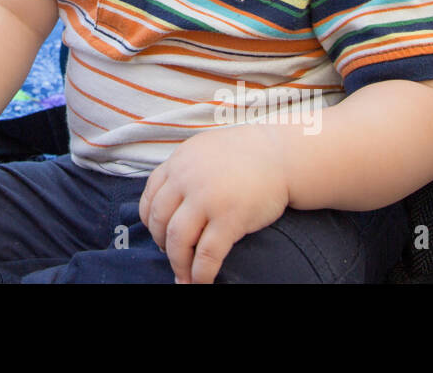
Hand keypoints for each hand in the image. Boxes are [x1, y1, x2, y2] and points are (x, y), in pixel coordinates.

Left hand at [139, 125, 289, 283]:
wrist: (282, 155)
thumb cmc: (245, 154)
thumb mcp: (203, 150)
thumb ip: (184, 169)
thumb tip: (170, 195)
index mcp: (178, 163)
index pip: (150, 198)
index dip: (150, 223)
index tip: (158, 235)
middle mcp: (187, 180)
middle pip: (160, 222)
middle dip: (162, 245)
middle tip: (173, 256)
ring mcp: (207, 199)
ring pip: (178, 240)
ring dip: (178, 264)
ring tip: (184, 277)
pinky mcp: (230, 218)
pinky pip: (207, 254)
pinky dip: (200, 273)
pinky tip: (201, 282)